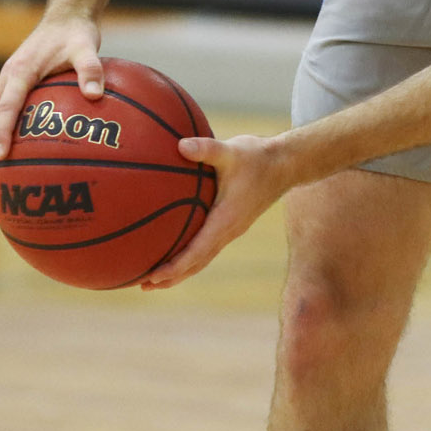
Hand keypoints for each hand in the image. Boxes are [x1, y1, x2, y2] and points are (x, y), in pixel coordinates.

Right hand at [0, 12, 103, 172]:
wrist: (66, 15)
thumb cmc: (76, 33)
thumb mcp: (87, 48)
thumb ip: (91, 70)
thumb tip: (95, 96)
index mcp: (21, 71)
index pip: (6, 107)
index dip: (2, 132)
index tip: (1, 156)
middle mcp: (9, 75)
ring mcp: (9, 77)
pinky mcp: (15, 80)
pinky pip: (0, 106)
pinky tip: (9, 146)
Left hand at [140, 134, 292, 288]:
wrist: (286, 163)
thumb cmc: (257, 156)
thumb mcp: (231, 150)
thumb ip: (206, 149)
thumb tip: (180, 145)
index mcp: (226, 220)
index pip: (197, 251)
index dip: (174, 267)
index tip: (153, 276)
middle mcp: (229, 230)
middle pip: (197, 264)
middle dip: (171, 277)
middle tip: (144, 285)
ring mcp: (231, 229)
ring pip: (202, 259)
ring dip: (179, 271)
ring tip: (154, 278)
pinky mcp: (232, 223)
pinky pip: (207, 247)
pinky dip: (189, 256)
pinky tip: (175, 247)